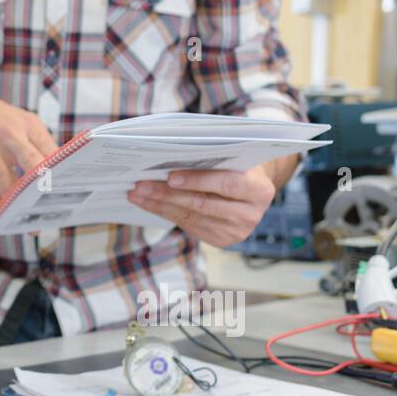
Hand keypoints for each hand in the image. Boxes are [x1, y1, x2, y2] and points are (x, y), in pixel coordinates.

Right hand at [0, 87, 58, 206]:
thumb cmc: (1, 121)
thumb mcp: (25, 123)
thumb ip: (42, 145)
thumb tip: (60, 177)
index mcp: (29, 125)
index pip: (51, 152)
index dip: (60, 174)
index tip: (67, 193)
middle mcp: (9, 133)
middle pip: (31, 164)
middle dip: (41, 188)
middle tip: (49, 208)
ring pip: (6, 183)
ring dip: (16, 203)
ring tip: (26, 218)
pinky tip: (3, 210)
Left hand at [126, 163, 277, 246]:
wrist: (252, 189)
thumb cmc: (238, 165)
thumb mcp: (232, 157)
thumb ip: (211, 157)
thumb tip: (167, 155)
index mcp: (260, 190)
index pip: (226, 184)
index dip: (198, 180)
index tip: (170, 176)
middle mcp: (250, 215)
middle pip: (202, 204)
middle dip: (168, 194)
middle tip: (141, 185)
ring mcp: (236, 232)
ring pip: (191, 217)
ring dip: (159, 205)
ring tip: (137, 193)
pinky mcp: (222, 240)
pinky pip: (188, 226)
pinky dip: (165, 213)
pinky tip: (149, 203)